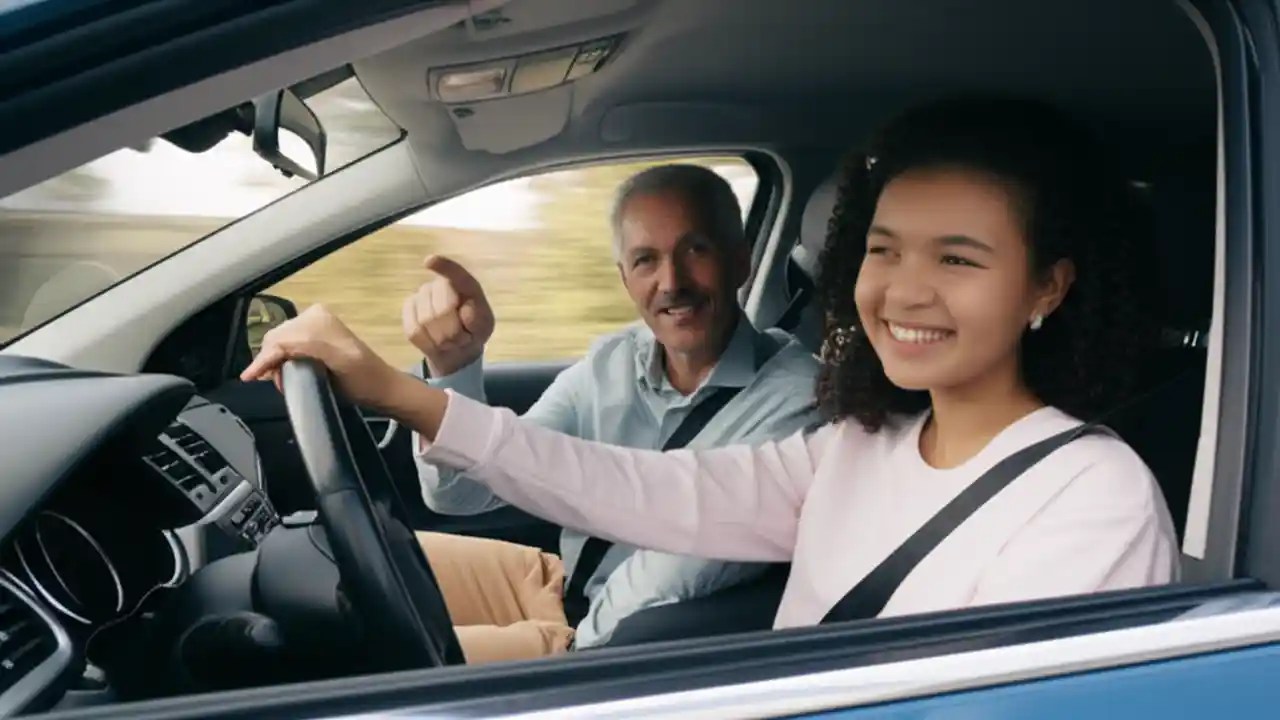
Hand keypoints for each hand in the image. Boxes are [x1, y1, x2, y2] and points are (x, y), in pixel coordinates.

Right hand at [241, 304, 402, 412]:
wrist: (380, 384)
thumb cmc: (361, 384)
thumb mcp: (331, 373)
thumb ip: (303, 359)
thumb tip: (276, 354)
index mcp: (320, 324)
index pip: (280, 340)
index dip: (262, 360)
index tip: (248, 378)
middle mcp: (315, 315)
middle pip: (276, 337)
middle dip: (268, 360)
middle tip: (270, 383)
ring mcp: (316, 318)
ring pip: (279, 338)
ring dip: (274, 358)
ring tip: (279, 378)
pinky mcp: (317, 325)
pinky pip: (289, 337)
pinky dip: (281, 352)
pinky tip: (281, 367)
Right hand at [402, 255, 494, 376]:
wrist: (457, 347)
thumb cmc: (473, 331)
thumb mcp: (483, 327)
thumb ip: (478, 319)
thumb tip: (465, 312)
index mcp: (465, 285)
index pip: (455, 274)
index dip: (443, 267)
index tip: (429, 261)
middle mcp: (441, 284)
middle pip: (442, 310)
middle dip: (454, 332)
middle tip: (462, 339)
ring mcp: (421, 295)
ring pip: (426, 322)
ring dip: (442, 340)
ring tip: (450, 341)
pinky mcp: (408, 310)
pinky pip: (414, 330)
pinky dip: (427, 343)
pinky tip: (434, 342)